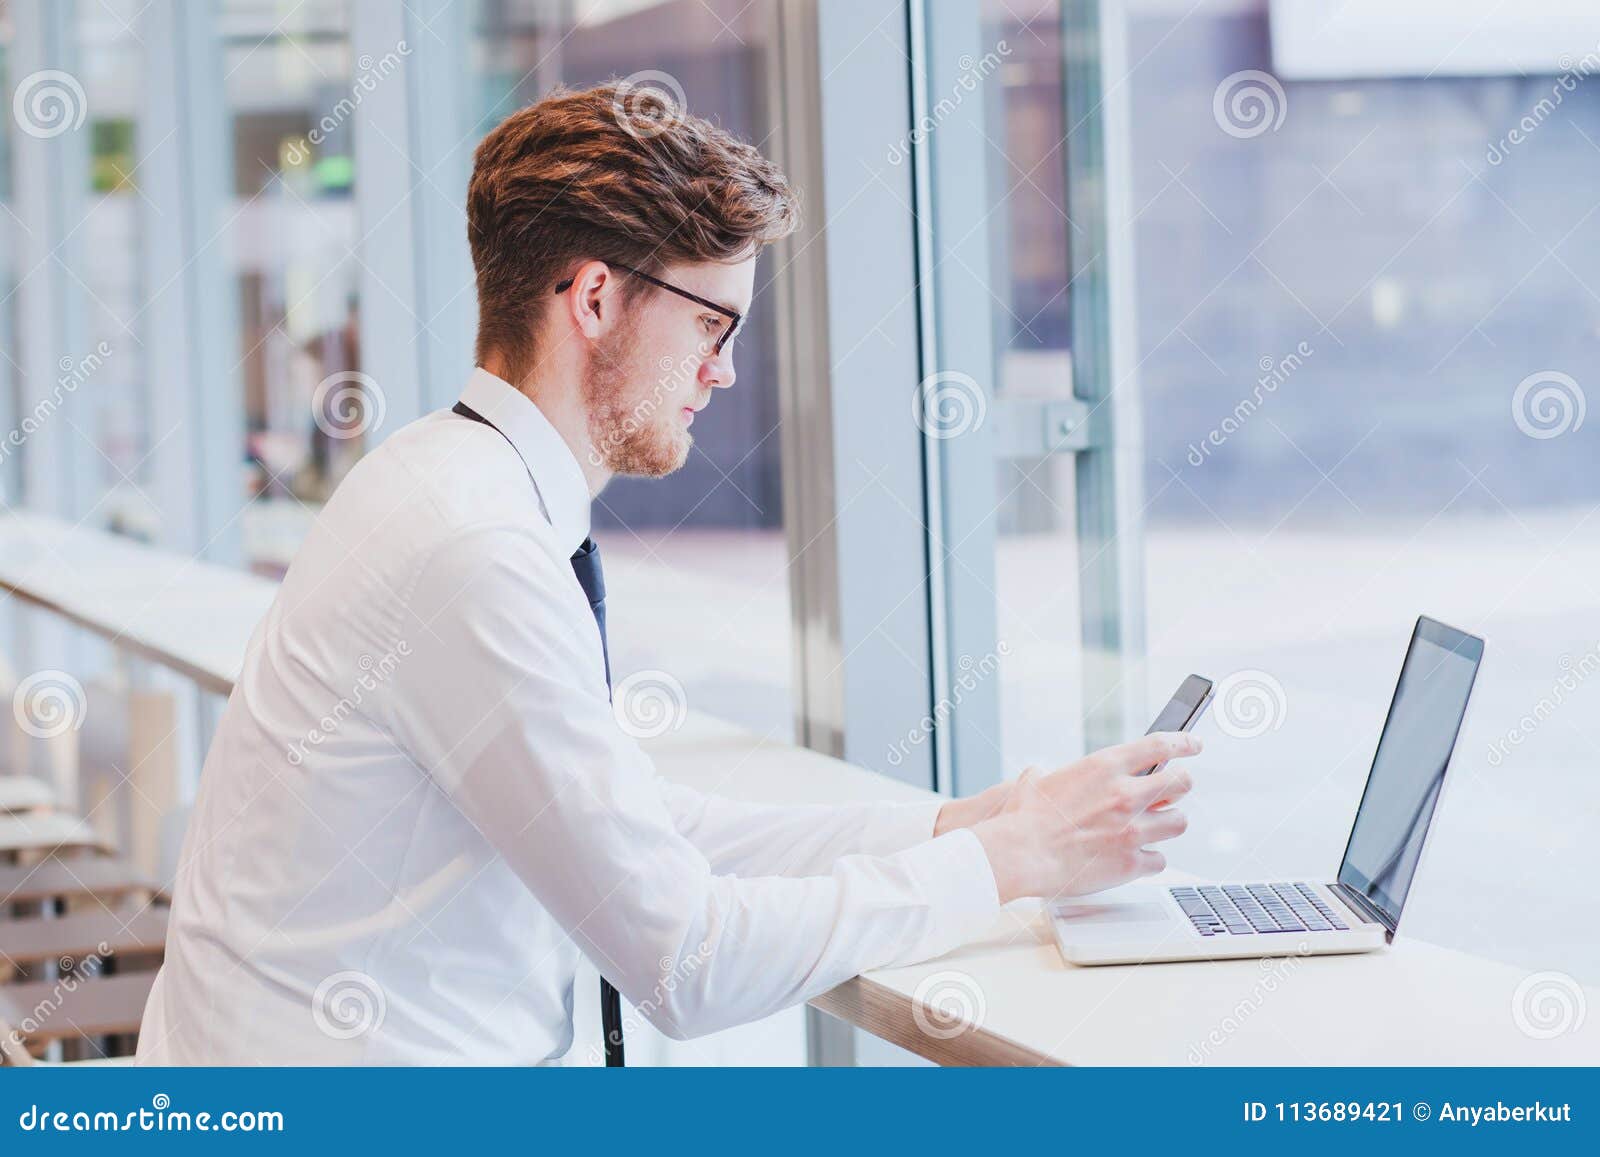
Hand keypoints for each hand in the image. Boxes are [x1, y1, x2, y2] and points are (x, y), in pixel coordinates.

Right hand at [967, 733, 1198, 903]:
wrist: (1022, 854)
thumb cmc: (1024, 819)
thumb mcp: (1035, 781)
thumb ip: (1049, 776)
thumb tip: (1041, 776)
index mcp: (1105, 767)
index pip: (1160, 745)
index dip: (1183, 743)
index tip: (1193, 744)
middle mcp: (1126, 794)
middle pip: (1182, 783)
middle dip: (1180, 786)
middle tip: (1171, 793)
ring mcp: (1133, 829)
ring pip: (1178, 823)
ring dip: (1168, 823)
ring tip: (1154, 826)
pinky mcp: (1131, 862)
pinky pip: (1158, 860)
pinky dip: (1149, 859)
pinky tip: (1135, 858)